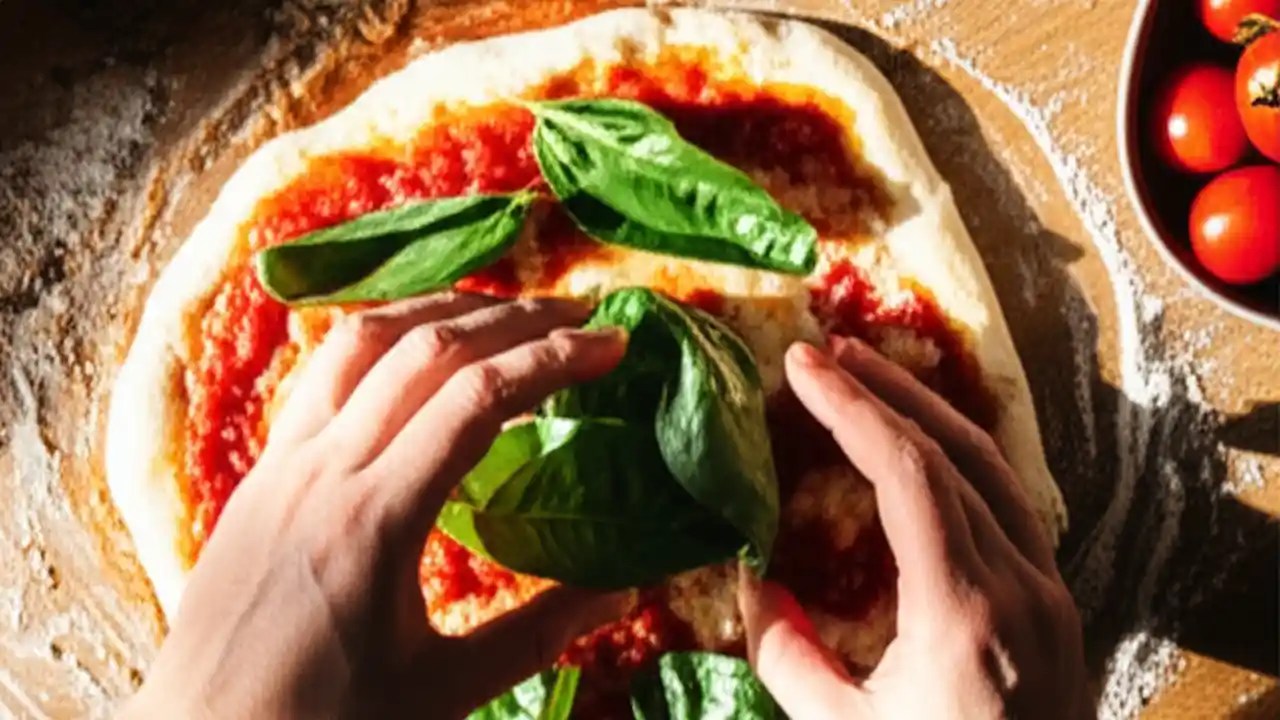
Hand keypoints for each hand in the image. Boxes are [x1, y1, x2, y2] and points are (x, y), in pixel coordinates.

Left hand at [124, 294, 632, 718]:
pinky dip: (381, 343)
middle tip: (578, 315)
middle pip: (426, 349)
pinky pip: (322, 375)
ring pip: (362, 342)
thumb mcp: (446, 689)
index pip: (477, 398)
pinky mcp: (258, 473)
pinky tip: (412, 356)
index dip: (553, 359)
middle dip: (512, 319)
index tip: (612, 344)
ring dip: (440, 312)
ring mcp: (281, 462)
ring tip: (502, 312)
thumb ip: (541, 631)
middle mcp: (323, 468)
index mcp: (375, 517)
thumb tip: (624, 590)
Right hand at [739, 337, 1088, 719]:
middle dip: (890, 392)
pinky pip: (1011, 510)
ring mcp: (1051, 595)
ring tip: (871, 384)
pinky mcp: (1057, 610)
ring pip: (996, 473)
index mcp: (965, 613)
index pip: (912, 473)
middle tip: (830, 354)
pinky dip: (961, 464)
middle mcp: (1022, 588)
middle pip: (960, 453)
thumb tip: (755, 587)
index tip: (803, 368)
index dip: (854, 408)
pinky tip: (925, 456)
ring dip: (931, 418)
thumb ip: (788, 658)